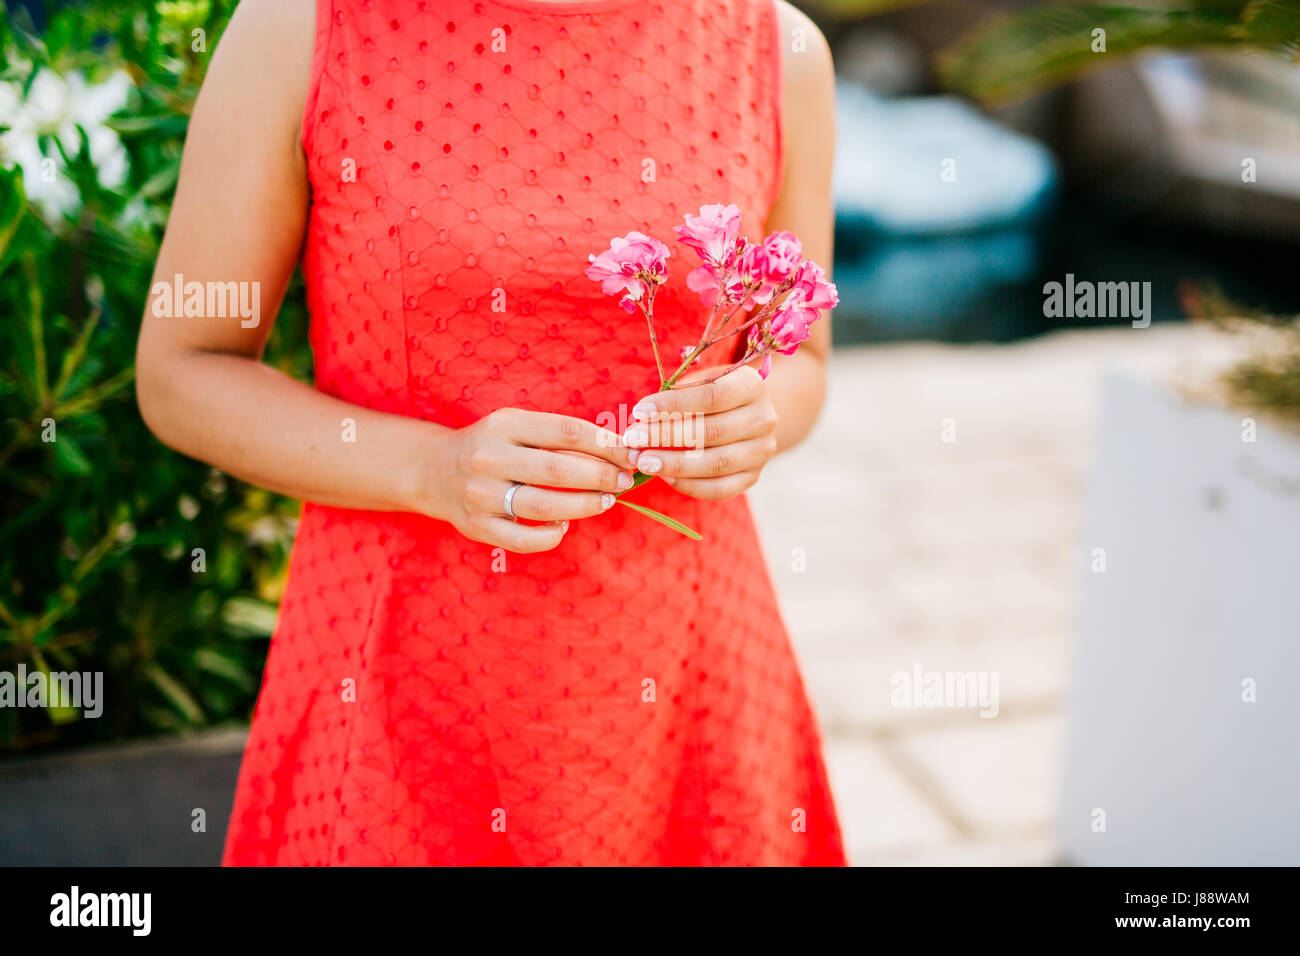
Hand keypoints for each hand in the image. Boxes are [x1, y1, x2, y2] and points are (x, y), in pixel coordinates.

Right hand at [428, 408, 636, 551]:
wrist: (434, 471)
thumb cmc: (493, 446)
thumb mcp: (517, 427)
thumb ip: (559, 436)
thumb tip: (618, 451)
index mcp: (504, 424)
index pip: (566, 432)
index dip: (606, 444)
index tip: (630, 453)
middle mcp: (489, 457)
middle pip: (559, 470)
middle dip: (601, 476)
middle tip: (625, 480)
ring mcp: (481, 494)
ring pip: (545, 506)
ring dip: (585, 505)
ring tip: (606, 501)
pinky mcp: (477, 526)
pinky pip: (524, 540)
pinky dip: (552, 535)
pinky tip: (564, 526)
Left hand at [621, 365, 778, 499]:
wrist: (749, 415)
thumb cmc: (714, 394)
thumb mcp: (702, 382)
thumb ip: (678, 394)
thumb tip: (640, 418)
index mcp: (751, 386)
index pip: (711, 396)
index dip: (673, 405)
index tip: (639, 411)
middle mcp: (763, 419)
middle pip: (712, 432)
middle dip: (666, 436)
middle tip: (633, 441)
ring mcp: (761, 451)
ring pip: (716, 463)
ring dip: (674, 464)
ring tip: (643, 462)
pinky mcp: (753, 477)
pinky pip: (720, 488)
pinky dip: (690, 486)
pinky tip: (665, 478)